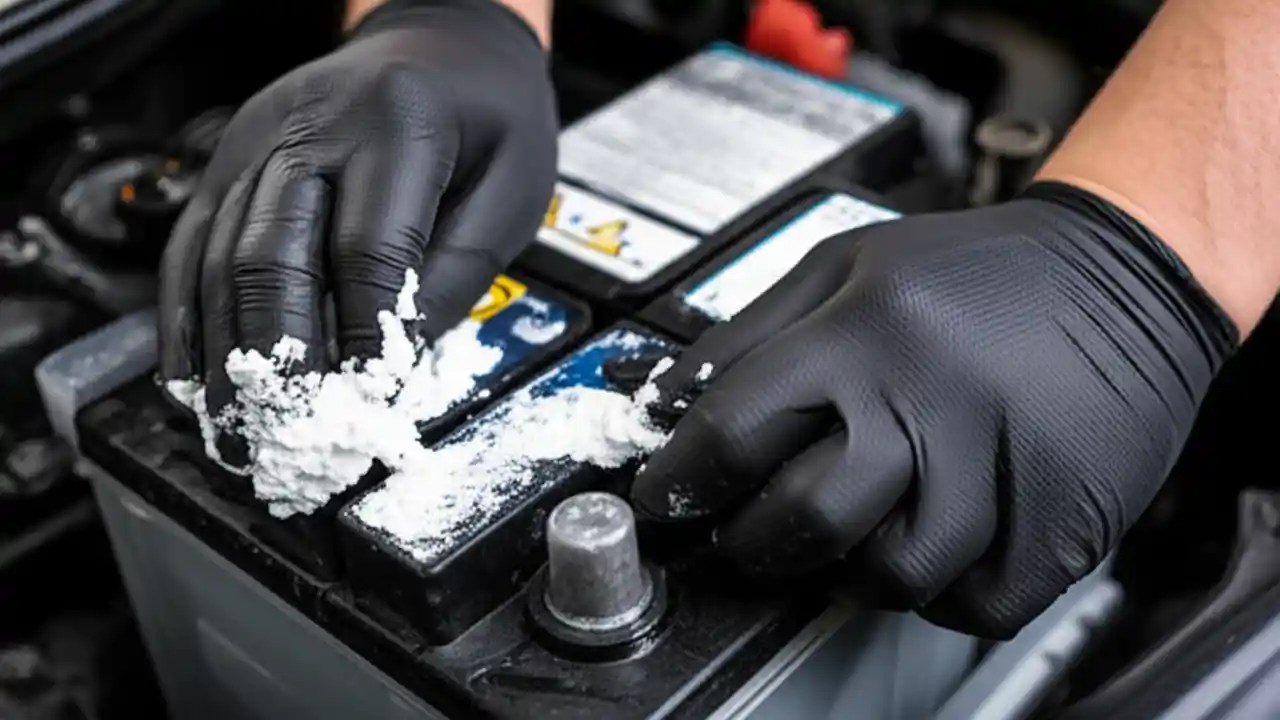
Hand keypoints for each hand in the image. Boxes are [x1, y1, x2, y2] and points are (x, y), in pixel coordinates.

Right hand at [158, 0, 556, 427]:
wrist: (441, 40)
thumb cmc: (489, 116)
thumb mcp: (511, 191)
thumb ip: (457, 276)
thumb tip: (399, 368)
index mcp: (401, 123)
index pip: (369, 251)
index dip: (365, 339)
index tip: (369, 406)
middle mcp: (312, 124)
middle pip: (272, 255)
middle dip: (278, 360)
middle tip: (289, 435)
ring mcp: (256, 138)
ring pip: (217, 255)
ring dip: (223, 354)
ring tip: (240, 428)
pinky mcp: (228, 159)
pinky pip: (190, 243)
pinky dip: (186, 317)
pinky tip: (194, 377)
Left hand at [632, 182, 1236, 637]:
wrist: (1126, 274)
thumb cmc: (974, 271)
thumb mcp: (847, 264)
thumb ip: (750, 333)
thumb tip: (667, 406)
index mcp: (867, 330)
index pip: (735, 430)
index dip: (680, 479)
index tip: (665, 499)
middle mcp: (931, 401)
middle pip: (806, 521)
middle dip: (752, 543)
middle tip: (744, 532)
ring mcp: (1002, 469)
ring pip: (888, 578)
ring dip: (847, 570)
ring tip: (851, 526)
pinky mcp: (1060, 524)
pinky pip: (969, 605)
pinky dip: (935, 592)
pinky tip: (931, 536)